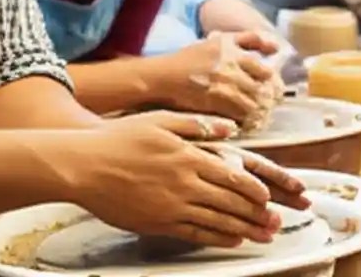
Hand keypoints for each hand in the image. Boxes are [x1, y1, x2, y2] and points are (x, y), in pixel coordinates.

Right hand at [63, 111, 290, 246]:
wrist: (83, 165)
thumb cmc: (120, 139)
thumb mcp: (160, 120)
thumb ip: (198, 124)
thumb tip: (231, 129)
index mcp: (188, 156)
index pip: (232, 175)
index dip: (254, 189)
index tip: (269, 196)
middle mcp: (184, 183)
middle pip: (230, 201)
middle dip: (257, 213)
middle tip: (277, 222)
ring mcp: (171, 206)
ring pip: (217, 221)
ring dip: (244, 229)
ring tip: (264, 236)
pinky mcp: (157, 223)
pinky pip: (194, 233)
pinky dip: (217, 238)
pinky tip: (233, 240)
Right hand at [143, 31, 278, 121]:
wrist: (162, 77)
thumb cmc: (191, 58)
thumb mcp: (221, 40)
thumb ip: (250, 39)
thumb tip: (277, 47)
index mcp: (233, 50)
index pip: (266, 71)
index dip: (274, 84)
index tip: (275, 91)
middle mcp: (229, 66)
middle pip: (262, 88)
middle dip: (269, 101)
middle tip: (270, 108)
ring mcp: (222, 84)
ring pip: (253, 103)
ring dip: (260, 113)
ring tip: (260, 118)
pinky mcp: (213, 101)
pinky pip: (238, 115)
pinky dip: (245, 121)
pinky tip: (245, 124)